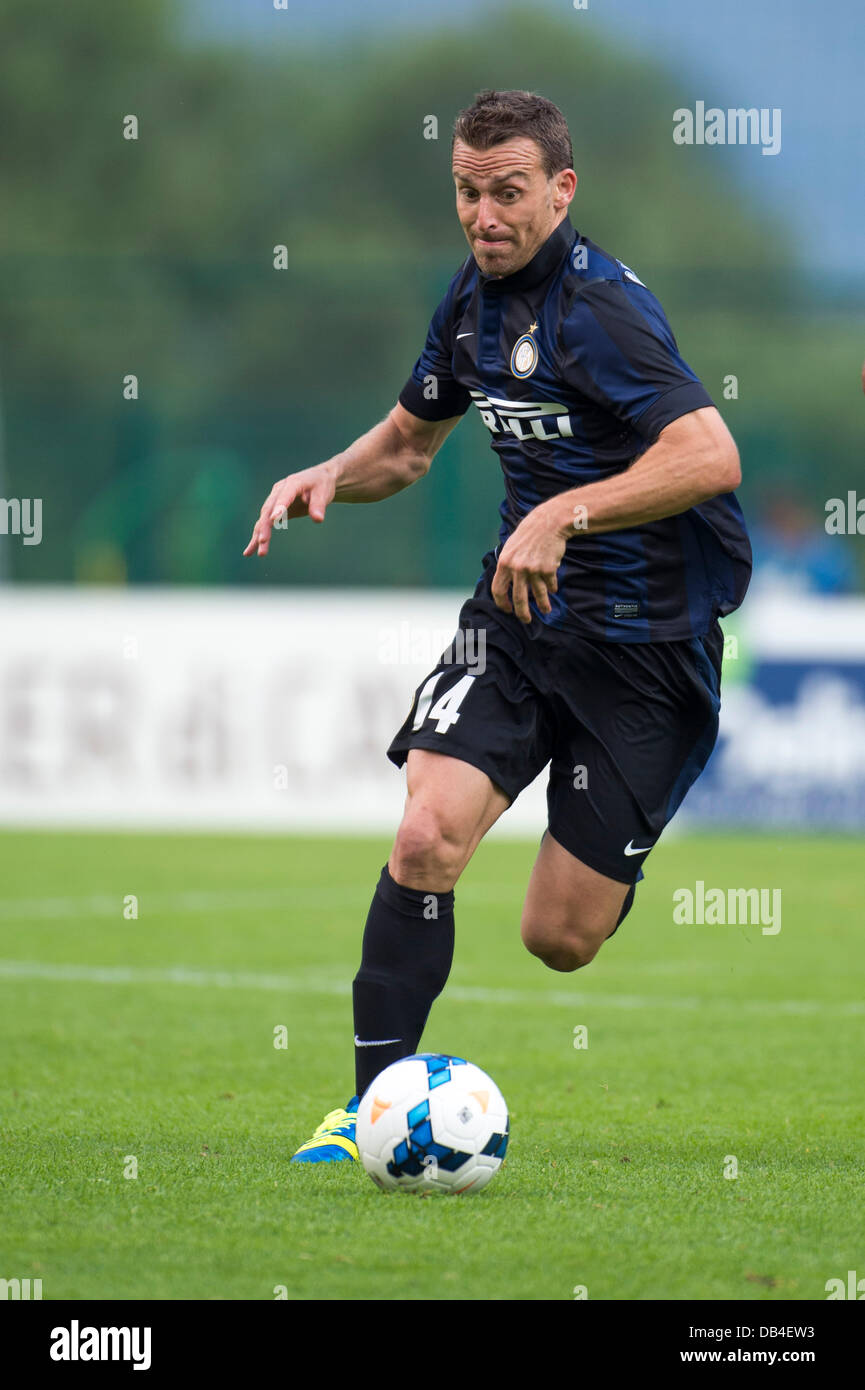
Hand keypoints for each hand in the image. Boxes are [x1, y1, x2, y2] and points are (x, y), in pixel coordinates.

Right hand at [243, 463, 335, 557]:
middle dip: (264, 527)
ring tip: (251, 552)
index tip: (273, 520)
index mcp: (293, 483)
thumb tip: (318, 519)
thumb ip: (319, 505)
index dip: (279, 508)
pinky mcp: (274, 509)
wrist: (317, 480)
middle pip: (269, 510)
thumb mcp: (324, 493)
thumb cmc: (321, 485)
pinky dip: (258, 536)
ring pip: (264, 518)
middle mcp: (279, 491)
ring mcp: (275, 500)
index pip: (284, 496)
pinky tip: (251, 550)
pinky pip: (265, 523)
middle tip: (262, 542)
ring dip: (258, 535)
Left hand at [491, 501, 569, 622]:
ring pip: (538, 595)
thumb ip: (507, 565)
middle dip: (522, 613)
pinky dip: (552, 588)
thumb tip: (505, 585)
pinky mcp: (548, 569)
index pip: (498, 590)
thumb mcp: (510, 547)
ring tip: (546, 610)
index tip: (508, 609)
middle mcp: (517, 568)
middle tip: (526, 620)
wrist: (549, 522)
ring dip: (543, 605)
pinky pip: (550, 585)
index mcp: (504, 563)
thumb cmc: (529, 534)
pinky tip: (553, 590)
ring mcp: (533, 569)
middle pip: (518, 599)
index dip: (502, 603)